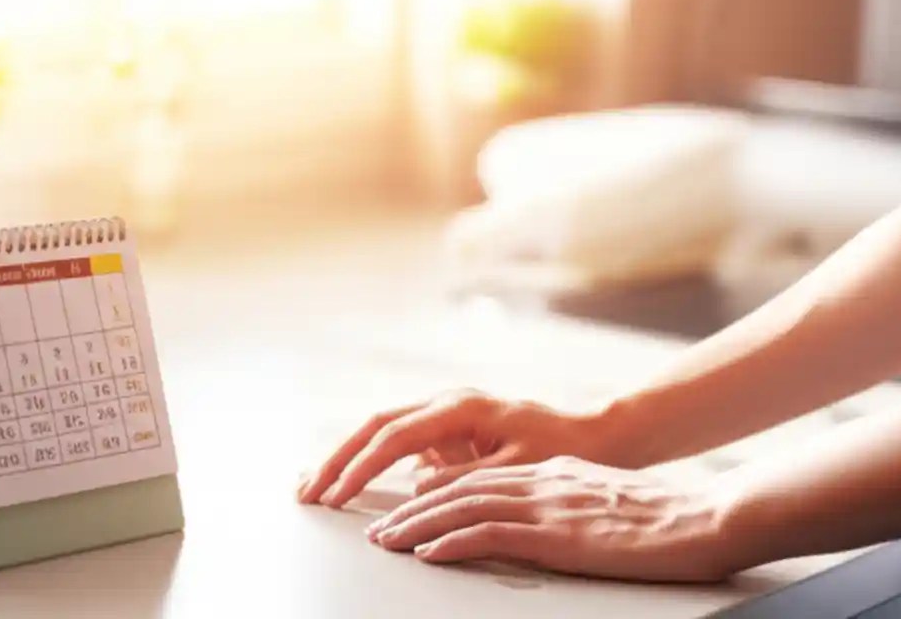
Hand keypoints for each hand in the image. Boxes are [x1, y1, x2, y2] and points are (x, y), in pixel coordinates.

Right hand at [297, 390, 626, 507]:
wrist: (594, 434)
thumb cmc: (560, 449)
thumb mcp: (515, 469)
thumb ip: (465, 477)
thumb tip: (418, 488)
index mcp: (459, 408)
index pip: (394, 438)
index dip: (360, 468)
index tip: (335, 497)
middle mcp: (445, 403)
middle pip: (374, 427)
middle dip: (337, 459)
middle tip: (306, 492)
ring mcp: (445, 415)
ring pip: (382, 432)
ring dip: (348, 459)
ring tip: (315, 487)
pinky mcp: (449, 431)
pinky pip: (400, 445)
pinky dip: (372, 462)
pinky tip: (350, 482)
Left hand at [364, 457, 745, 582]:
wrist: (710, 516)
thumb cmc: (668, 519)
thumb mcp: (605, 502)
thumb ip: (565, 503)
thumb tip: (535, 521)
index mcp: (553, 474)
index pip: (478, 480)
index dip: (434, 495)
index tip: (405, 511)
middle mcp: (543, 482)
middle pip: (459, 490)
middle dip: (411, 511)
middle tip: (378, 530)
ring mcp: (550, 506)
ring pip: (464, 509)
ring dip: (417, 527)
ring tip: (386, 543)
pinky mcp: (561, 535)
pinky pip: (492, 535)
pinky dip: (452, 543)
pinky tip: (429, 554)